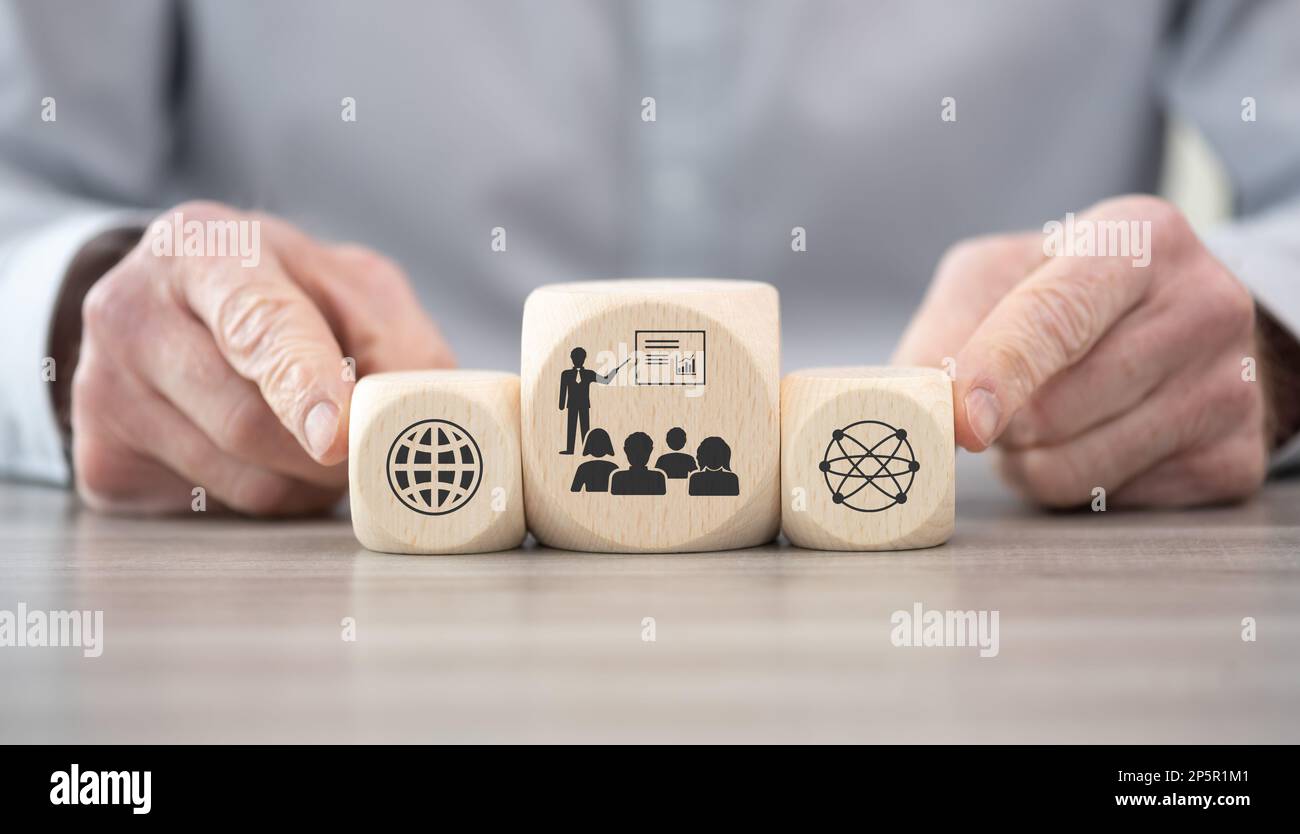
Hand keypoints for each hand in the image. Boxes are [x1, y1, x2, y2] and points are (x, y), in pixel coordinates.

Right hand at [70, 202, 452, 514]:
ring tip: (315, 440)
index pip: (257, 324)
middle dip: (331, 454)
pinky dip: (267, 499)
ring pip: (241, 481)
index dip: (303, 383)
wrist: (174, 304)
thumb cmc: (283, 292)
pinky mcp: (102, 458)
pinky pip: (214, 512)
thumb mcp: (352, 287)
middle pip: (249, 422)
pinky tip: (263, 455)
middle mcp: (131, 313)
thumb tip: (419, 416)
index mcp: (203, 250)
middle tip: (368, 446)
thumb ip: (398, 340)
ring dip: (308, 484)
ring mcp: (103, 390)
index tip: (337, 433)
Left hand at [894, 195, 1269, 507]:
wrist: (1181, 328)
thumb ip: (944, 332)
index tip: (963, 422)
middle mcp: (1202, 304)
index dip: (1000, 372)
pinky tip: (1096, 439)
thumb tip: (913, 402)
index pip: (1056, 316)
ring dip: (1028, 461)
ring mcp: (1229, 386)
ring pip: (1073, 470)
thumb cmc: (1065, 298)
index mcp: (1138, 239)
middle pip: (1052, 410)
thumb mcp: (995, 280)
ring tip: (1048, 418)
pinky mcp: (1233, 458)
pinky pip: (1108, 502)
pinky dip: (1076, 485)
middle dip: (1002, 423)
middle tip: (1007, 400)